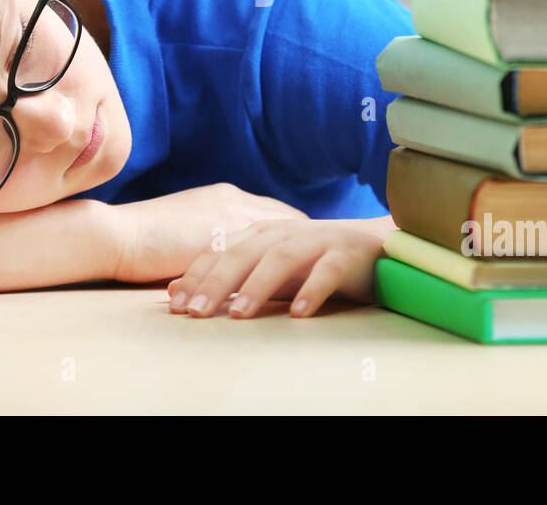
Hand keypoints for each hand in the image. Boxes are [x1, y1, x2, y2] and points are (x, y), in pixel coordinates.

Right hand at [111, 183, 308, 283]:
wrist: (116, 235)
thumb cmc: (142, 237)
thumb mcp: (183, 230)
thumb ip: (208, 237)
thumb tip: (224, 254)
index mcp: (223, 197)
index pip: (273, 213)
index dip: (293, 231)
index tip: (310, 245)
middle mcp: (232, 202)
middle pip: (285, 220)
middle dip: (307, 240)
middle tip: (330, 258)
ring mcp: (228, 218)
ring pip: (278, 236)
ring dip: (298, 256)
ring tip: (321, 276)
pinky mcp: (220, 238)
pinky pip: (261, 255)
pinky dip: (279, 269)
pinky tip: (295, 287)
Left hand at [166, 218, 384, 318]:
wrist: (373, 244)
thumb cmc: (311, 261)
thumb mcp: (264, 268)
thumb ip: (225, 277)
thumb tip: (173, 291)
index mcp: (259, 233)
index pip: (220, 253)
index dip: (196, 277)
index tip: (174, 306)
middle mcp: (283, 233)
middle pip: (243, 254)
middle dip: (216, 283)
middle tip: (196, 313)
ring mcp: (315, 241)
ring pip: (280, 260)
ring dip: (257, 287)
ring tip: (239, 314)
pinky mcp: (345, 254)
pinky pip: (326, 272)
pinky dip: (312, 291)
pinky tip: (299, 314)